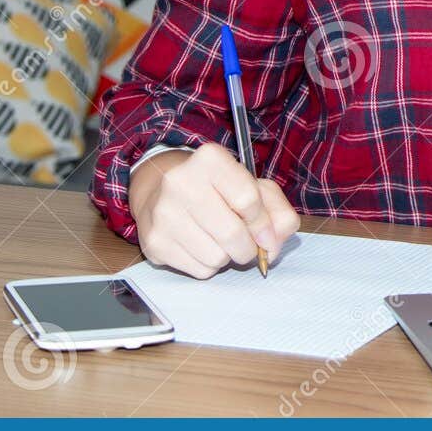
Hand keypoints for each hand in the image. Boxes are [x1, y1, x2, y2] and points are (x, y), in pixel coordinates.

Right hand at [128, 143, 299, 278]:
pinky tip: (202, 246)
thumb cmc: (216, 190)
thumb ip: (277, 209)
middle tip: (249, 246)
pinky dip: (210, 265)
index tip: (266, 233)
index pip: (247, 199)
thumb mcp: (252, 186)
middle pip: (233, 233)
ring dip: (228, 257)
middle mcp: (180, 182)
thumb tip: (275, 240)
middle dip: (250, 248)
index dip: (264, 224)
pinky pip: (200, 270)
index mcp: (209, 159)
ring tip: (221, 241)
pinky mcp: (155, 242)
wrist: (161, 195)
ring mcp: (163, 214)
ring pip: (217, 257)